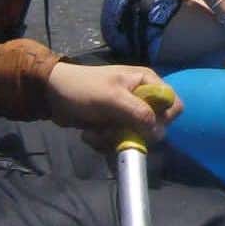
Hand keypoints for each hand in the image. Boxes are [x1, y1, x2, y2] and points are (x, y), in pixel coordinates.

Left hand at [46, 62, 182, 150]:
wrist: (52, 94)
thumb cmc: (83, 88)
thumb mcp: (112, 97)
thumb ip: (138, 112)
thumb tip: (159, 132)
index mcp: (147, 82)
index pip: (173, 104)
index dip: (163, 119)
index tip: (145, 127)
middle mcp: (142, 98)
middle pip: (155, 126)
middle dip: (133, 133)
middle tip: (112, 130)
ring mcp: (128, 113)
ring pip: (136, 137)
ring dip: (115, 140)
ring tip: (96, 133)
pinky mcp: (114, 126)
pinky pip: (120, 141)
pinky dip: (105, 143)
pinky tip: (90, 135)